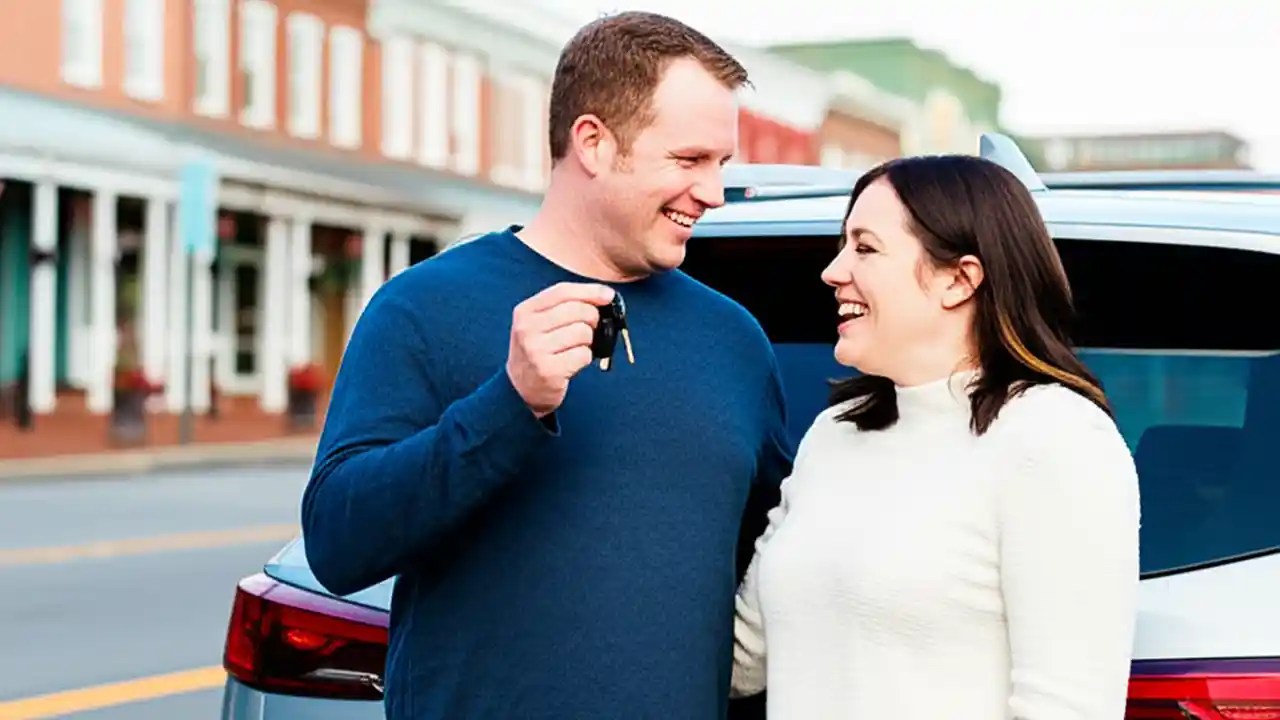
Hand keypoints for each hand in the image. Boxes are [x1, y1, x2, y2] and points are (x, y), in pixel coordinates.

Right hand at [506, 282, 614, 417]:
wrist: (521, 389)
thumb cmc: (539, 351)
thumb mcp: (540, 323)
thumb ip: (565, 306)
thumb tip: (605, 295)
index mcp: (525, 311)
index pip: (562, 291)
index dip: (589, 291)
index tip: (608, 295)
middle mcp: (527, 329)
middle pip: (577, 310)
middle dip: (592, 319)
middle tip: (589, 330)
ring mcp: (536, 350)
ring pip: (583, 332)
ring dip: (588, 342)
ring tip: (575, 349)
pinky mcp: (549, 371)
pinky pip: (583, 355)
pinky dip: (585, 359)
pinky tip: (573, 363)